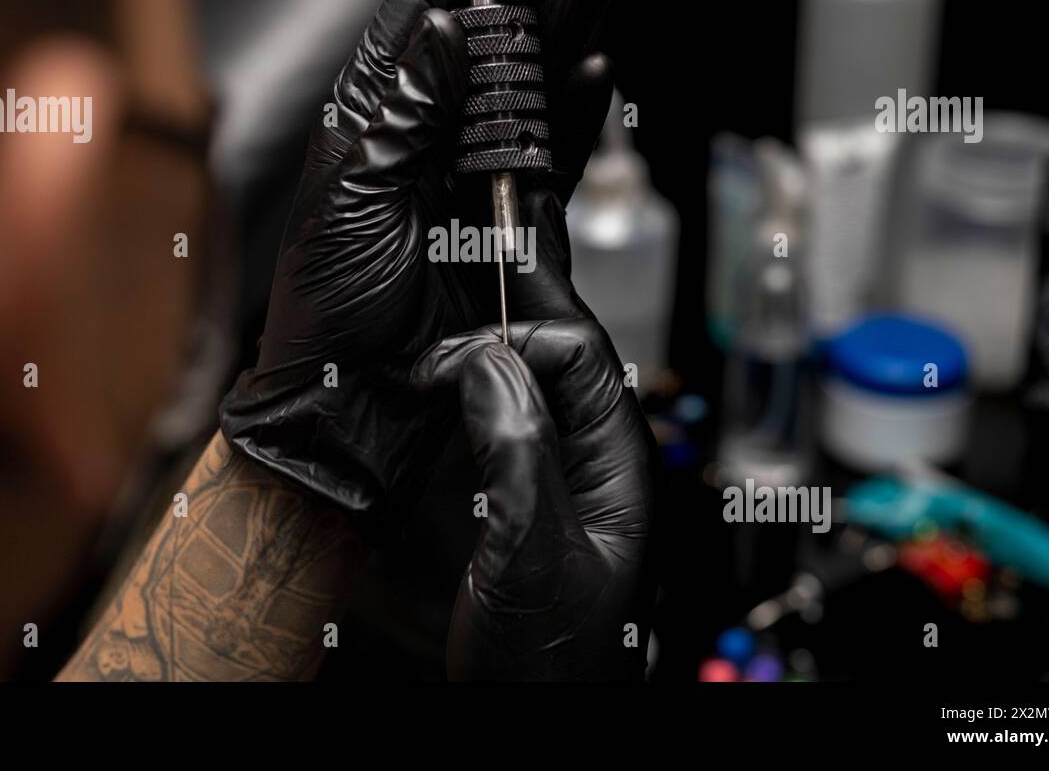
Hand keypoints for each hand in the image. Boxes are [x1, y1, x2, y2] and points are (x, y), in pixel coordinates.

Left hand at [220, 0, 622, 532]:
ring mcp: (474, 169)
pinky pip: (556, 151)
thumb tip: (443, 27)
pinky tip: (597, 70)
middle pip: (489, 26)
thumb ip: (404, 111)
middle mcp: (429, 130)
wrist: (354, 400)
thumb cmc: (328, 306)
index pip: (423, 3)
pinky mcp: (515, 216)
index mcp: (376, 113)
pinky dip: (579, 112)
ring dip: (567, 16)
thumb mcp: (351, 196)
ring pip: (531, 76)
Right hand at [414, 319, 654, 679]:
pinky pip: (506, 420)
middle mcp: (595, 459)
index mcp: (618, 464)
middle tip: (444, 328)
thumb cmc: (553, 665)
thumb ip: (517, 452)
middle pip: (558, 356)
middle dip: (502, 329)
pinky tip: (441, 396)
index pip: (578, 352)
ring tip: (430, 363)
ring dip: (482, 361)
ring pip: (530, 383)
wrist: (534, 720)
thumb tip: (487, 362)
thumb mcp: (533, 553)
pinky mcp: (528, 493)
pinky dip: (470, 395)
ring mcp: (562, 474)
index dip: (513, 340)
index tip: (447, 366)